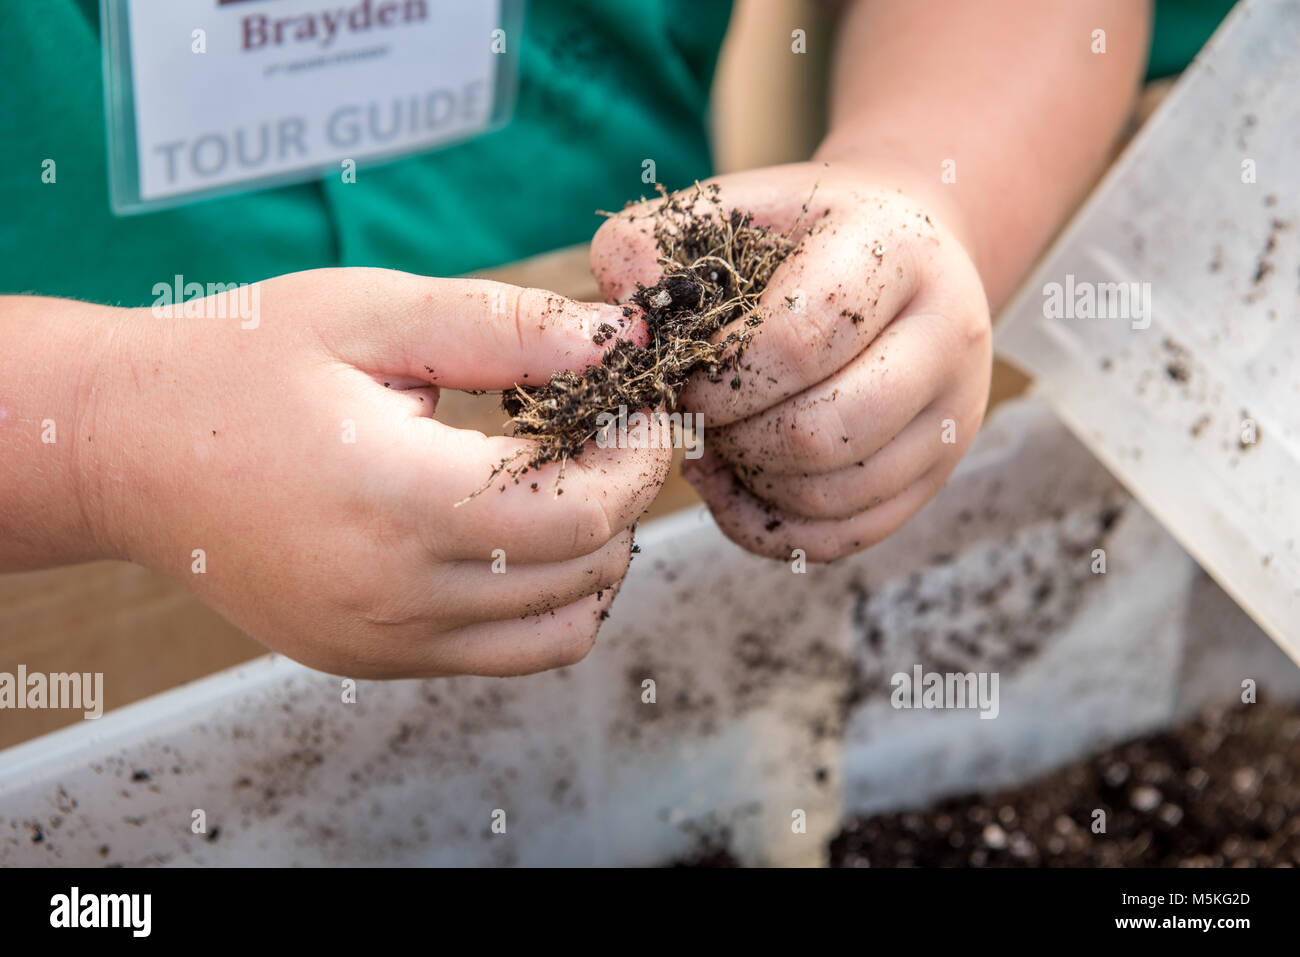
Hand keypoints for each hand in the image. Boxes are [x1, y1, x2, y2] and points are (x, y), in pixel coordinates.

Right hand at [80, 268, 669, 675]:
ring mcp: (382, 642)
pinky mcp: (371, 660)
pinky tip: (523, 533)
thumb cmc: (243, 363)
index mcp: (398, 502)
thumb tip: (620, 340)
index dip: (637, 461)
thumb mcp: (373, 316)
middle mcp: (395, 596)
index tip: (645, 409)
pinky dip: (544, 601)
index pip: (581, 514)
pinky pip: (502, 654)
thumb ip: (506, 328)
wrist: (128, 449)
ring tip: (572, 481)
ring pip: (559, 630)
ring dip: (595, 557)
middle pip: (583, 572)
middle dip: (625, 499)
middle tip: (614, 432)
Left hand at [591, 162, 991, 560]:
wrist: (909, 251)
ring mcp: (951, 415)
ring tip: (720, 440)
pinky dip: (768, 523)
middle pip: (822, 433)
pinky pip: (840, 538)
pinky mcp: (936, 474)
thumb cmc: (801, 234)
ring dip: (750, 482)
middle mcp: (946, 336)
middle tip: (700, 412)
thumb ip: (652, 241)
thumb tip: (623, 322)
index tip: (683, 370)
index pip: (798, 340)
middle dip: (734, 435)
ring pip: (832, 496)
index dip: (717, 373)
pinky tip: (737, 480)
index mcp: (895, 251)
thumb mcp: (731, 207)